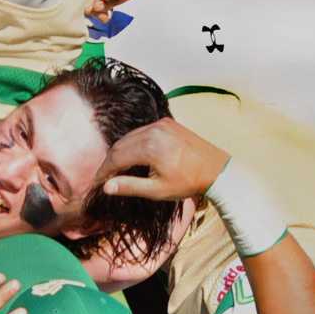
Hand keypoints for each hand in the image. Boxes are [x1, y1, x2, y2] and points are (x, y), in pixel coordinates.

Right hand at [92, 118, 228, 201]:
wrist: (217, 170)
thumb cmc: (188, 183)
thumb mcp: (158, 190)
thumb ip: (130, 186)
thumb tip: (106, 186)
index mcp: (149, 147)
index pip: (116, 157)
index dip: (104, 171)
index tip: (97, 182)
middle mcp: (153, 130)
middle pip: (120, 145)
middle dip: (110, 161)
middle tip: (104, 176)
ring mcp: (161, 124)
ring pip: (130, 136)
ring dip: (120, 151)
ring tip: (116, 167)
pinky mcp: (167, 123)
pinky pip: (142, 131)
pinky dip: (134, 142)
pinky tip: (133, 154)